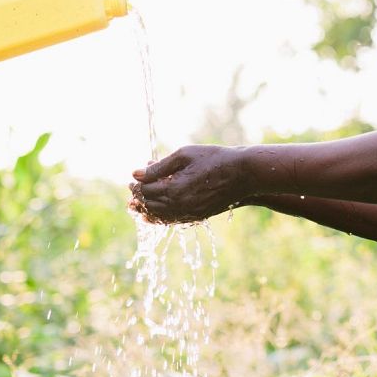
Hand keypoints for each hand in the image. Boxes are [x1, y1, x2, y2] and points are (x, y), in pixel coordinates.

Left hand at [128, 145, 246, 223]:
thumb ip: (159, 166)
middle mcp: (179, 205)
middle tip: (134, 188)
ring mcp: (189, 214)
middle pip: (149, 205)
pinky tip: (155, 211)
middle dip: (139, 196)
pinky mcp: (197, 217)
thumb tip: (136, 174)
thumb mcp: (184, 155)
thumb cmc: (214, 159)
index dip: (137, 184)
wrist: (243, 174)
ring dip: (147, 209)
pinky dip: (160, 217)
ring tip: (139, 202)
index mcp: (174, 189)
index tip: (134, 177)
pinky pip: (172, 221)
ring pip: (159, 216)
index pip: (145, 190)